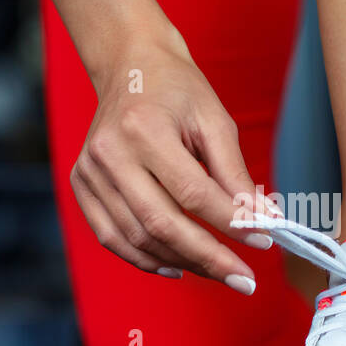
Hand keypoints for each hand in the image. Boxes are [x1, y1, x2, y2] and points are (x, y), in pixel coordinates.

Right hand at [70, 29, 268, 293]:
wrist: (129, 65)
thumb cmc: (178, 90)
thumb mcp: (215, 121)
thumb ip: (236, 174)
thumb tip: (263, 221)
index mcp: (144, 129)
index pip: (193, 193)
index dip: (231, 223)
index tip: (265, 241)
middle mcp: (110, 153)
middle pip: (161, 223)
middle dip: (209, 257)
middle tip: (245, 280)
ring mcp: (89, 172)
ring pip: (137, 238)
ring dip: (183, 262)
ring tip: (219, 272)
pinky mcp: (80, 185)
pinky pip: (112, 237)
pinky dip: (145, 259)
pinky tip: (178, 266)